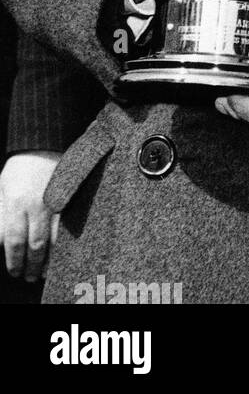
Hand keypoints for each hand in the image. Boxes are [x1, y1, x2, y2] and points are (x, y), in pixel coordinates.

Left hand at [0, 151, 61, 281]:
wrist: (45, 144)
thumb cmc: (19, 168)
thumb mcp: (1, 188)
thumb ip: (0, 214)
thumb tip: (1, 239)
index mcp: (15, 202)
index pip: (13, 240)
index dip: (13, 260)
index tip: (13, 270)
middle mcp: (36, 205)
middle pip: (34, 245)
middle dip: (30, 265)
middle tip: (28, 277)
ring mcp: (55, 203)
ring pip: (54, 239)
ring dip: (49, 260)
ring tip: (44, 273)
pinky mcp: (68, 200)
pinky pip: (67, 227)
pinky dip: (64, 244)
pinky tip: (61, 254)